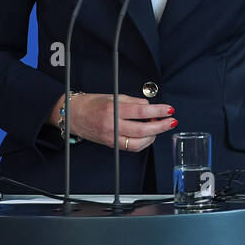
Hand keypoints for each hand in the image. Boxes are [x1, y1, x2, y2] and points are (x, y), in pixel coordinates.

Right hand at [48, 93, 176, 151]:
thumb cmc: (92, 104)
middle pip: (143, 130)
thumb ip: (134, 102)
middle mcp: (112, 126)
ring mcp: (111, 138)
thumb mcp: (114, 97)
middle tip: (171, 121)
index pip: (141, 111)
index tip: (169, 109)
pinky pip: (132, 147)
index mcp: (113, 110)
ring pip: (139, 143)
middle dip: (161, 126)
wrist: (72, 115)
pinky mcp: (111, 145)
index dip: (159, 110)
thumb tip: (151, 106)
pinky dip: (144, 141)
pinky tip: (148, 134)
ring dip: (154, 135)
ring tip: (159, 126)